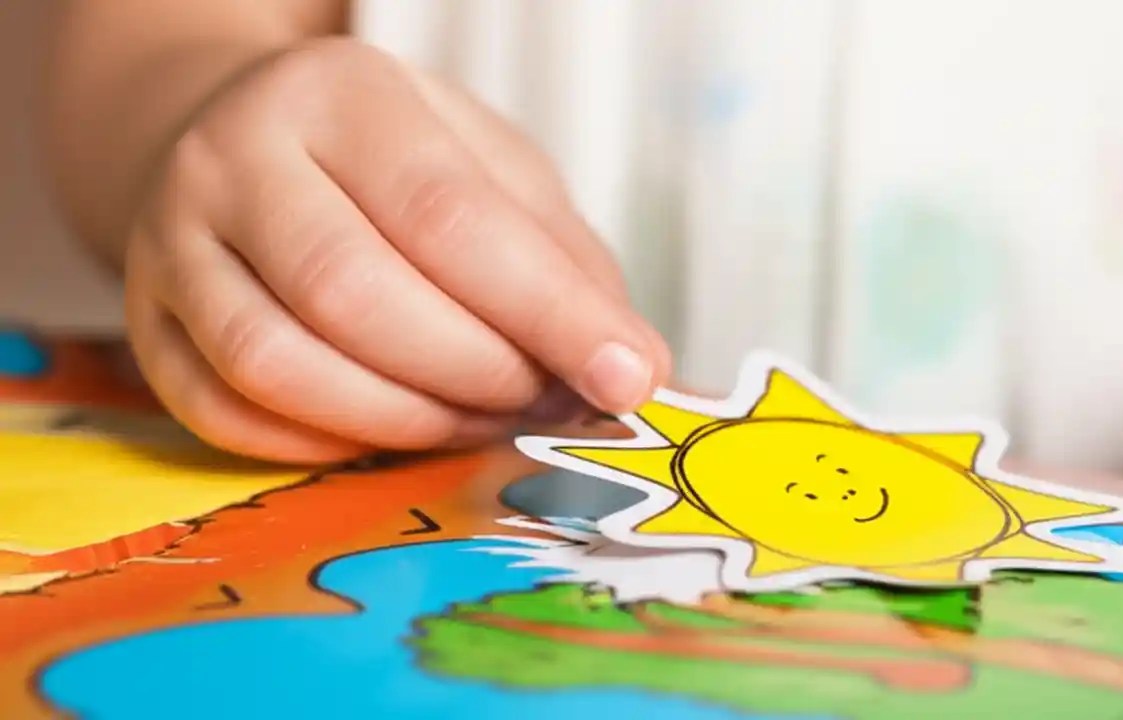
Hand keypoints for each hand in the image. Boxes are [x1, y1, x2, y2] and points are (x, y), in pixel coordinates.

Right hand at [124, 38, 669, 462]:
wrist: (236, 139)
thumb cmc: (385, 159)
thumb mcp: (488, 165)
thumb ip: (560, 257)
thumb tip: (631, 365)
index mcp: (340, 96)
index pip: (449, 216)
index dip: (546, 311)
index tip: (627, 376)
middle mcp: (235, 158)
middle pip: (355, 294)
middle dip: (473, 372)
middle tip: (541, 399)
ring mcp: (171, 245)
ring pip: (278, 364)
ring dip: (402, 421)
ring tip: (477, 419)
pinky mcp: (148, 325)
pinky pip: (226, 416)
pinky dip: (325, 446)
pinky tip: (390, 433)